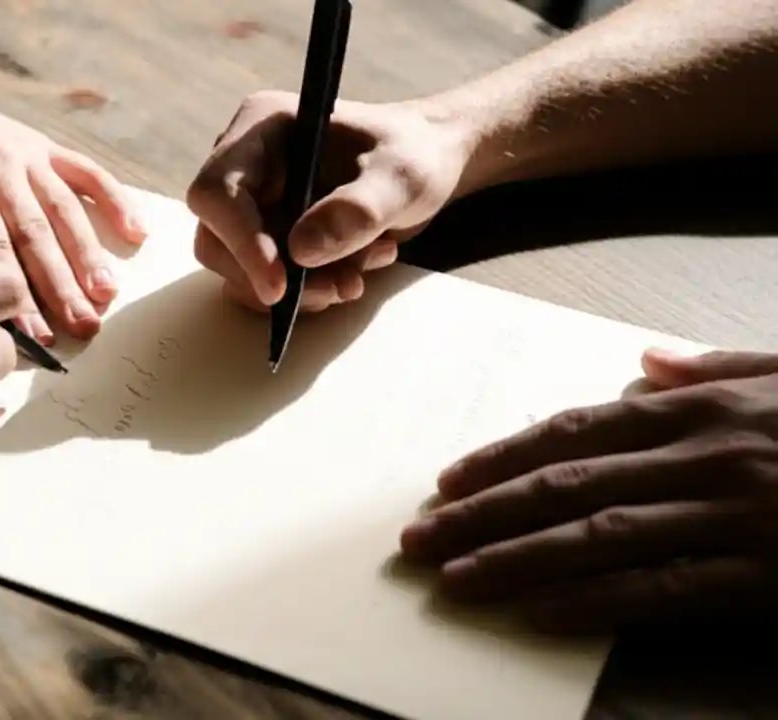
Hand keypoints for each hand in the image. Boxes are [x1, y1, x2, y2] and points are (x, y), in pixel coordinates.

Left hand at [0, 47, 145, 343]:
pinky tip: (137, 232)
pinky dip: (115, 198)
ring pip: (66, 209)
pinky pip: (86, 171)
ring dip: (90, 253)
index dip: (15, 296)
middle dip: (63, 284)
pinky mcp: (43, 146)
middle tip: (85, 327)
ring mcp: (27, 153)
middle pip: (37, 234)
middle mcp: (1, 163)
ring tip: (108, 294)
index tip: (35, 337)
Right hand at [186, 90, 472, 311]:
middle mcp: (245, 165)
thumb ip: (358, 209)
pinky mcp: (266, 236)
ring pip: (238, 270)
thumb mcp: (403, 177)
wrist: (428, 165)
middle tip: (339, 288)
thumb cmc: (415, 154)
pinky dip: (305, 291)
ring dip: (298, 290)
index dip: (241, 242)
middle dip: (276, 277)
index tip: (280, 286)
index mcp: (261, 128)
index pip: (218, 192)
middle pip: (216, 240)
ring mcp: (252, 204)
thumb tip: (301, 250)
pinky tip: (350, 273)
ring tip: (356, 279)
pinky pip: (262, 281)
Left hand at [399, 348, 777, 632]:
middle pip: (567, 483)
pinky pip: (662, 591)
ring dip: (514, 559)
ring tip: (452, 578)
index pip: (575, 429)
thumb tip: (642, 365)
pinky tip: (535, 612)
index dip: (502, 458)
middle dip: (483, 513)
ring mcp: (734, 518)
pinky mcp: (764, 579)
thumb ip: (713, 370)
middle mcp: (705, 457)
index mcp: (704, 408)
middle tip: (418, 539)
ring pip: (597, 537)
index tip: (445, 483)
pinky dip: (592, 602)